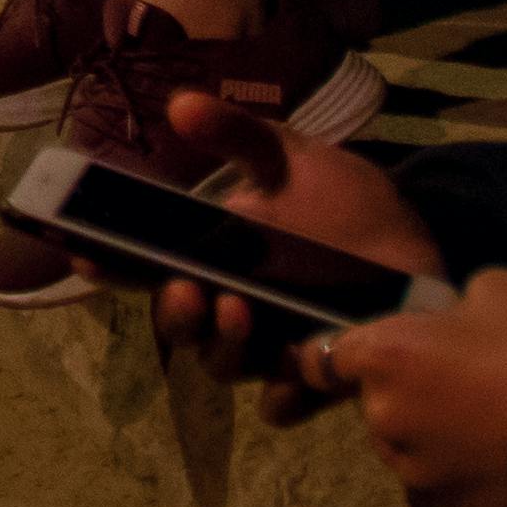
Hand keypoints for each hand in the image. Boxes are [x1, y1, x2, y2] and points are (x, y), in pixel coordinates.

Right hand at [132, 102, 449, 401]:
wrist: (421, 241)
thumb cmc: (346, 203)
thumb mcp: (290, 158)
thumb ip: (238, 135)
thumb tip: (180, 104)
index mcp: (216, 257)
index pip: (151, 267)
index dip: (111, 265)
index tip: (85, 253)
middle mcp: (235, 307)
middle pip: (182, 327)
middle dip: (173, 314)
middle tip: (184, 288)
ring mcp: (275, 345)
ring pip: (226, 365)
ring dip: (222, 345)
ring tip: (239, 308)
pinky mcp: (322, 376)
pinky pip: (290, 402)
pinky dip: (288, 395)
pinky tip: (297, 365)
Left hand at [313, 268, 506, 506]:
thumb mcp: (492, 288)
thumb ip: (448, 306)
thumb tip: (448, 322)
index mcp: (383, 355)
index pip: (320, 358)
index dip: (333, 354)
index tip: (349, 357)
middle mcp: (383, 416)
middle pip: (375, 401)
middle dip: (404, 390)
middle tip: (460, 380)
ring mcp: (411, 469)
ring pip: (404, 444)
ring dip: (427, 432)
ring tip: (483, 419)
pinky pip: (435, 480)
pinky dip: (453, 468)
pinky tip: (493, 452)